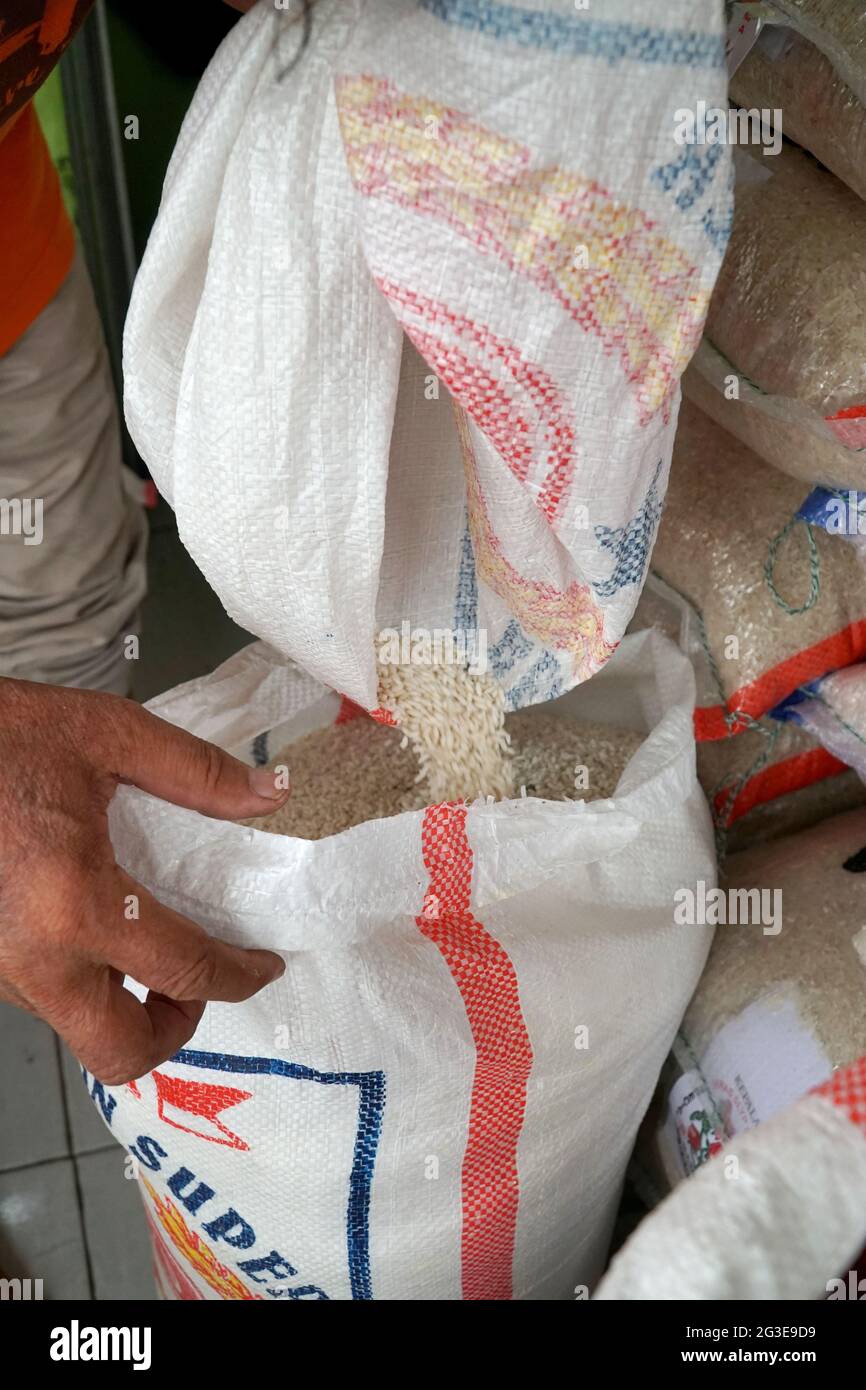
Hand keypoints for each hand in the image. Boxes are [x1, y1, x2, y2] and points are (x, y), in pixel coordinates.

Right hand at [0, 678, 288, 1084]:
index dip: (238, 976)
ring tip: (140, 944)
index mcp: (76, 902)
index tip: (262, 967)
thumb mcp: (105, 733)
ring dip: (116, 1001)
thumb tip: (270, 794)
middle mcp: (30, 957)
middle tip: (192, 985)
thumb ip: (196, 772)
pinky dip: (71, 976)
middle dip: (172, 1030)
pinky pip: (33, 992)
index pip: (184, 969)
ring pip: (71, 1024)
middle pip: (120, 1051)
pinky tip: (81, 924)